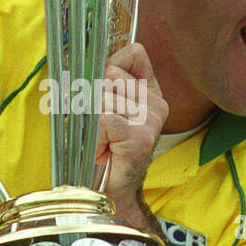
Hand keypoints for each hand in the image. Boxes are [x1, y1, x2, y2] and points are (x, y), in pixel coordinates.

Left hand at [95, 42, 167, 204]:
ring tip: (102, 140)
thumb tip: (89, 59)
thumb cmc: (101, 149)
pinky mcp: (140, 135)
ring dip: (91, 120)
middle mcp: (156, 104)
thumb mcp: (103, 105)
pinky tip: (104, 148)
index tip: (101, 96)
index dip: (107, 68)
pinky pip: (103, 117)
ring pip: (103, 96)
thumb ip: (104, 77)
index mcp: (150, 92)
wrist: (107, 191)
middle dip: (93, 98)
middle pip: (110, 74)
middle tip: (99, 128)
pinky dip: (94, 133)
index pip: (133, 54)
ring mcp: (151, 120)